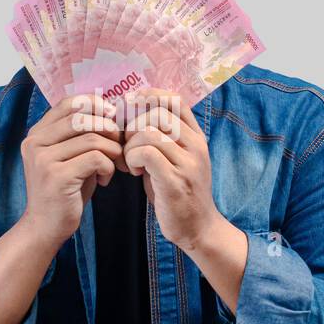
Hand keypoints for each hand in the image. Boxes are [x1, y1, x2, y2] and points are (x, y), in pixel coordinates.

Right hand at [18, 92, 123, 250]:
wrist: (46, 227)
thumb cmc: (64, 190)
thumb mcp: (69, 157)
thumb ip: (81, 135)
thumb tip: (110, 111)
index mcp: (36, 134)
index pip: (68, 103)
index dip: (94, 104)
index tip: (112, 117)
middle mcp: (35, 142)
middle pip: (82, 118)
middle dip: (109, 129)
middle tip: (119, 146)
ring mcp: (43, 159)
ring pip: (92, 138)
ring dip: (113, 151)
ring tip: (115, 165)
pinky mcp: (57, 176)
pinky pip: (96, 158)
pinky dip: (108, 167)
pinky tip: (105, 180)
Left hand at [121, 88, 222, 253]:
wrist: (197, 228)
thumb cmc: (177, 191)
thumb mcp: (174, 158)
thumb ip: (160, 136)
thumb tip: (130, 111)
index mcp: (196, 136)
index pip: (174, 99)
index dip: (148, 96)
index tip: (129, 106)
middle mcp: (196, 145)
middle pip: (158, 112)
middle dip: (132, 124)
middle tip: (125, 143)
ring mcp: (188, 163)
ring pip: (149, 132)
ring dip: (130, 145)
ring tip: (130, 161)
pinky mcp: (175, 181)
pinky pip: (147, 153)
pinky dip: (132, 158)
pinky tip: (133, 171)